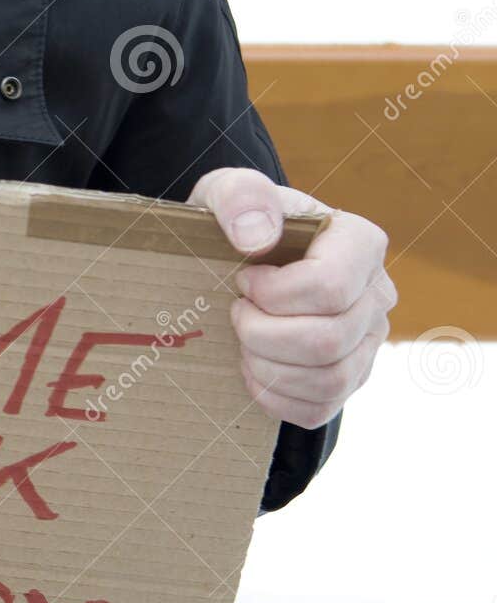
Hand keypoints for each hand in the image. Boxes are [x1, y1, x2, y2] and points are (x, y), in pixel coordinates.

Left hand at [190, 167, 394, 429]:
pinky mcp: (348, 379)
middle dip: (261, 335)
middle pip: (327, 341)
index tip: (243, 279)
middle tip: (235, 313)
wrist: (236, 263)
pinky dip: (274, 396)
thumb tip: (256, 237)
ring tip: (243, 341)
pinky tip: (253, 367)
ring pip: (328, 380)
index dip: (272, 294)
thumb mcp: (225, 194)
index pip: (329, 287)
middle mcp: (377, 295)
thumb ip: (240, 198)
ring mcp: (368, 342)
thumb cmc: (236, 226)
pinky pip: (319, 408)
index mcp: (360, 244)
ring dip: (266, 368)